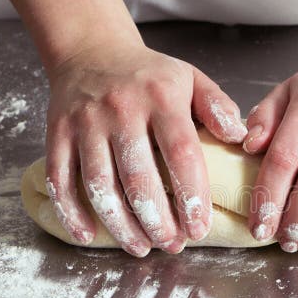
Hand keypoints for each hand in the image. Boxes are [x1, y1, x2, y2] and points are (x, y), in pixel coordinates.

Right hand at [43, 38, 246, 256]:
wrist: (91, 50)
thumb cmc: (149, 75)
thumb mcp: (190, 78)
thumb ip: (217, 106)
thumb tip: (240, 138)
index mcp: (160, 97)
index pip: (179, 152)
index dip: (190, 195)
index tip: (199, 228)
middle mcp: (120, 109)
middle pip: (138, 176)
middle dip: (156, 220)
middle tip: (172, 245)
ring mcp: (85, 123)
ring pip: (99, 184)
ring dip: (120, 223)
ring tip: (141, 247)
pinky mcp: (57, 134)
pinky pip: (60, 178)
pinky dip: (71, 212)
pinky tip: (89, 236)